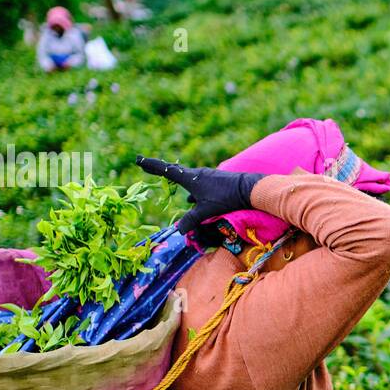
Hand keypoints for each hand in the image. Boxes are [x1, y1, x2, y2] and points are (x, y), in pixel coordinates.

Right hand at [135, 156, 264, 233]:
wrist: (250, 189)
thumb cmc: (226, 198)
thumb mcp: (206, 211)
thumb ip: (191, 220)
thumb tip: (179, 229)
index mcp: (191, 178)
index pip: (166, 170)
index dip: (152, 166)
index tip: (139, 160)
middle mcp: (197, 174)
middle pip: (175, 173)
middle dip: (162, 172)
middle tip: (146, 166)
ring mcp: (207, 177)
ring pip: (189, 181)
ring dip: (180, 184)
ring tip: (173, 186)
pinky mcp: (216, 182)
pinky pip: (199, 186)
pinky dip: (194, 192)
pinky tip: (195, 200)